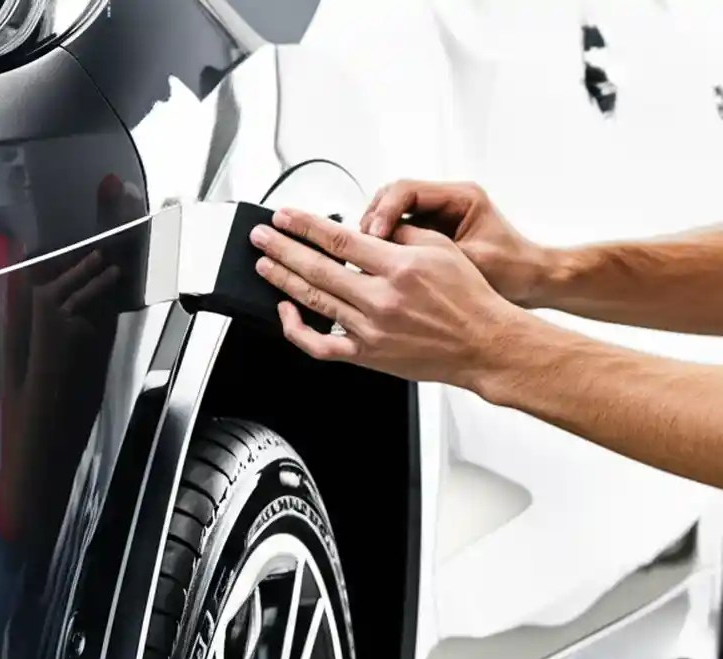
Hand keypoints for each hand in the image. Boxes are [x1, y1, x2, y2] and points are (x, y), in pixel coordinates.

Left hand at [252, 209, 528, 388]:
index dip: (305, 226)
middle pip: (317, 268)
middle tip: (261, 236)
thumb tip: (363, 227)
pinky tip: (286, 312)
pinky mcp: (368, 354)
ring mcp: (372, 329)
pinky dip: (297, 330)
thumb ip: (399, 234)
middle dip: (282, 249)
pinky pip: (321, 345)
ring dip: (283, 280)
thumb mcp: (440, 249)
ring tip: (265, 264)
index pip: (338, 239)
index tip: (284, 217)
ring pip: (314, 301)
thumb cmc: (468, 298)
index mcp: (399, 267)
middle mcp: (382, 298)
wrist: (484, 344)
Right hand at [362, 180, 552, 306]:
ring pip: (392, 211)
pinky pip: (400, 229)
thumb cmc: (513, 272)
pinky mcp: (433, 232)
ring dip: (376, 230)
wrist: (533, 283)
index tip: (373, 235)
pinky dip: (386, 242)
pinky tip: (378, 260)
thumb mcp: (470, 262)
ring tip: (367, 254)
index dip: (384, 211)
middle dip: (374, 217)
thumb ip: (430, 253)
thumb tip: (386, 251)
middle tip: (362, 244)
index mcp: (461, 197)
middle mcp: (447, 200)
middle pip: (393, 195)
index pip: (407, 189)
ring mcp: (439, 215)